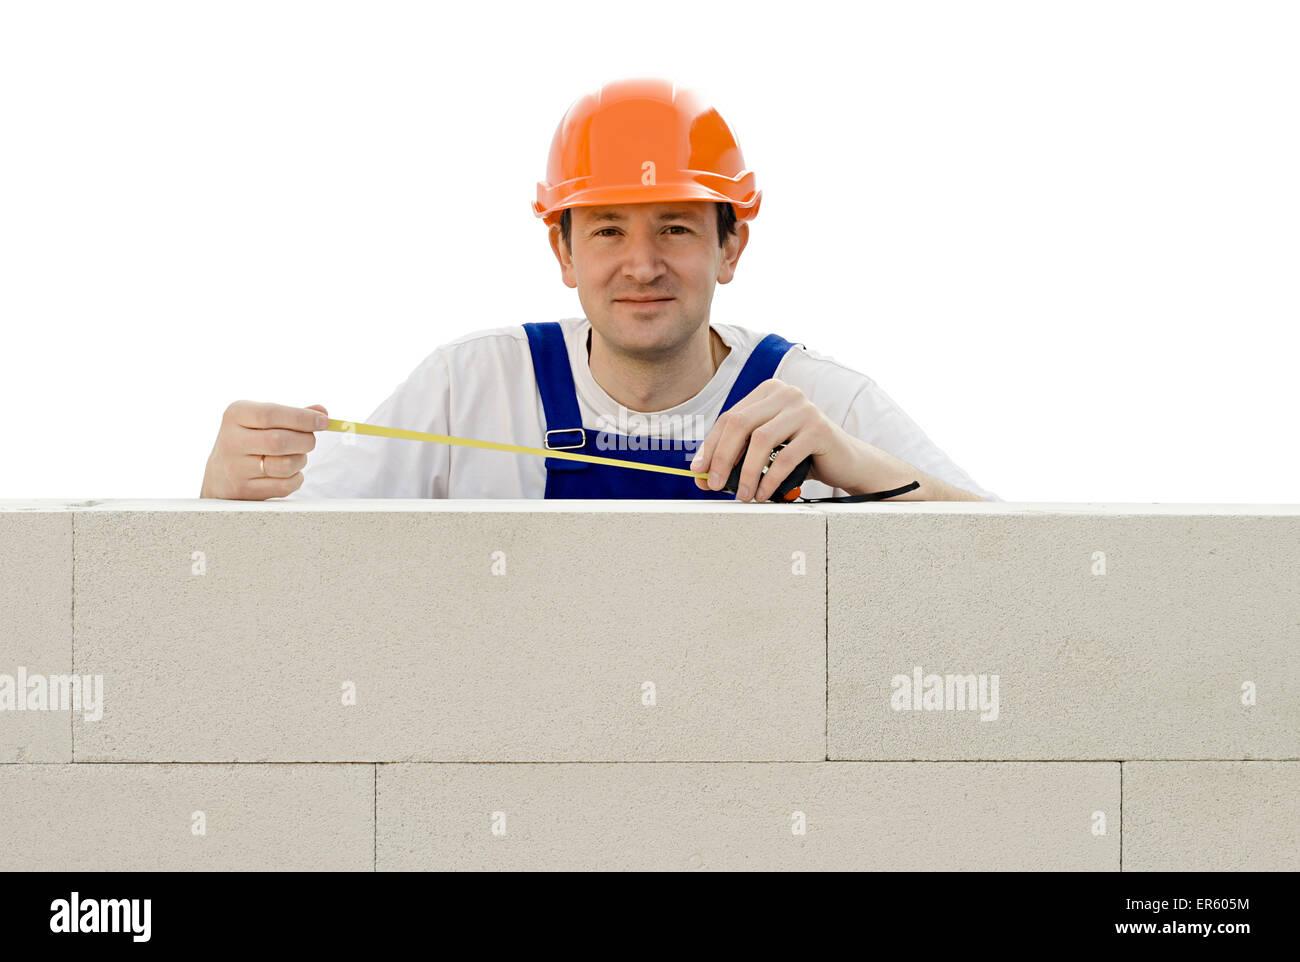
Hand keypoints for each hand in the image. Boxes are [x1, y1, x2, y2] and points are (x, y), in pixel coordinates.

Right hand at [200, 401, 328, 499]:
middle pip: (279, 441)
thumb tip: (322, 412)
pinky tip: (288, 473)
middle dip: (305, 441)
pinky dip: (295, 479)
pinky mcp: (245, 490)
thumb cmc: (249, 441)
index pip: (271, 414)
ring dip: (300, 461)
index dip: (302, 417)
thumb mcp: (262, 420)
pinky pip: (284, 486)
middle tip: (309, 441)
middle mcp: (231, 440)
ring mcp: (236, 468)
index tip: (324, 421)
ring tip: (296, 457)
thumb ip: (292, 415)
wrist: (220, 476)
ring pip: (285, 465)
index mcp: (235, 415)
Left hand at [690, 379, 868, 500]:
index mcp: (767, 393)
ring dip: (746, 473)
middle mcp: (785, 394)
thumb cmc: (802, 455)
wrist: (846, 461)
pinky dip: (770, 480)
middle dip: (722, 458)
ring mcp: (804, 408)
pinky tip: (763, 494)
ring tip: (743, 495)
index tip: (699, 471)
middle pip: (739, 424)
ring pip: (760, 440)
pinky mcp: (819, 429)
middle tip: (716, 485)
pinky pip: (785, 457)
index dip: (710, 446)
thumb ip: (737, 458)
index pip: (728, 418)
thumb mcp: (766, 452)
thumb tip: (702, 477)